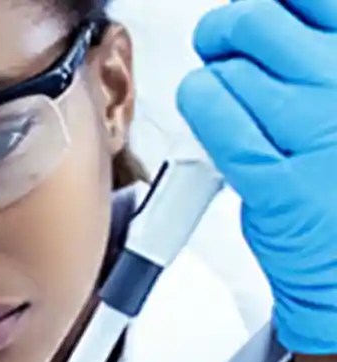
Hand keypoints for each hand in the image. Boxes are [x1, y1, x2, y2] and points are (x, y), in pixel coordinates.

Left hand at [178, 0, 336, 354]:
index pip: (308, 0)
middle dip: (225, 32)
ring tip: (225, 101)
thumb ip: (313, 52)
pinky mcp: (280, 184)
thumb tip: (260, 12)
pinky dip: (200, 109)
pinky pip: (216, 121)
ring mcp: (320, 137)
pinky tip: (208, 113)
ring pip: (228, 72)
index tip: (260, 21)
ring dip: (210, 81)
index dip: (271, 6)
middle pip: (256, 20)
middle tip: (222, 48)